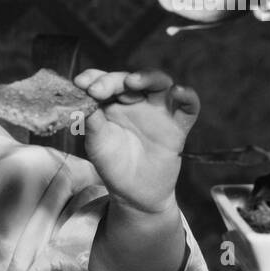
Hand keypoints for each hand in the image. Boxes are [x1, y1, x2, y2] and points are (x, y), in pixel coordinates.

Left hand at [74, 69, 199, 214]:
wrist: (135, 192)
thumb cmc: (113, 164)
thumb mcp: (97, 144)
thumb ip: (92, 123)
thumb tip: (81, 104)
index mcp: (112, 103)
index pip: (104, 82)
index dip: (94, 78)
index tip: (80, 83)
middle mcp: (136, 102)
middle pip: (129, 79)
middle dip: (113, 80)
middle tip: (98, 89)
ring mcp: (158, 111)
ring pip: (159, 83)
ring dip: (148, 78)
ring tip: (133, 82)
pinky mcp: (178, 125)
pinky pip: (189, 108)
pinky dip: (188, 97)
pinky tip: (178, 92)